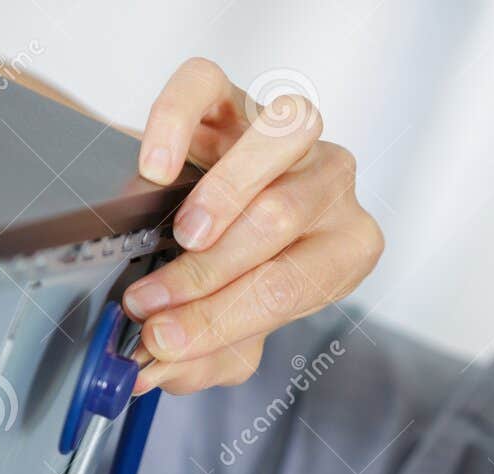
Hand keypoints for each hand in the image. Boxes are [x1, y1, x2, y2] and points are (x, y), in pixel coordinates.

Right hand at [125, 58, 383, 392]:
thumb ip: (204, 358)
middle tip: (148, 304)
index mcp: (345, 251)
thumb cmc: (232, 277)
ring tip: (180, 236)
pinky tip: (154, 167)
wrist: (195, 213)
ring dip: (223, 196)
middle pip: (279, 221)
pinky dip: (174, 123)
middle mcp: (331, 187)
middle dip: (205, 273)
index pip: (290, 288)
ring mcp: (288, 135)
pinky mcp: (232, 95)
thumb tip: (156, 365)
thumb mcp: (233, 333)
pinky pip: (207, 87)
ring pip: (277, 143)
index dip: (219, 318)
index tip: (161, 341)